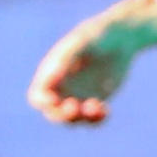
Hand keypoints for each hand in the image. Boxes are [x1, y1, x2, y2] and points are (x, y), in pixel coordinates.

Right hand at [24, 3, 156, 126]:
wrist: (119, 38)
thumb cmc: (96, 36)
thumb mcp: (81, 43)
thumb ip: (65, 58)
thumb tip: (50, 77)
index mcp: (51, 74)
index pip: (38, 97)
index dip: (43, 102)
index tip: (55, 101)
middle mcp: (62, 88)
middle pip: (53, 113)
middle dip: (63, 115)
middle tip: (77, 108)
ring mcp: (78, 95)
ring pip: (74, 118)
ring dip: (83, 118)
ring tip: (97, 107)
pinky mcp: (95, 99)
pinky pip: (92, 117)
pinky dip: (97, 119)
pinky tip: (106, 111)